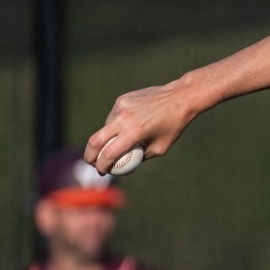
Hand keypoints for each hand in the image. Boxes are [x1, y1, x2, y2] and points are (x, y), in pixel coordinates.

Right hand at [84, 80, 198, 175]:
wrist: (179, 97)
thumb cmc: (173, 126)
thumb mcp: (160, 148)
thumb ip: (140, 156)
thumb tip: (124, 165)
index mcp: (134, 132)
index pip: (109, 153)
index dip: (102, 165)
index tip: (101, 172)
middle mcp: (124, 119)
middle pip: (95, 140)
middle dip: (89, 155)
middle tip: (91, 162)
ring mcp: (120, 107)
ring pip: (105, 128)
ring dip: (107, 138)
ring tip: (124, 139)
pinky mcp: (121, 100)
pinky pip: (113, 117)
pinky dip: (116, 125)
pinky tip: (131, 124)